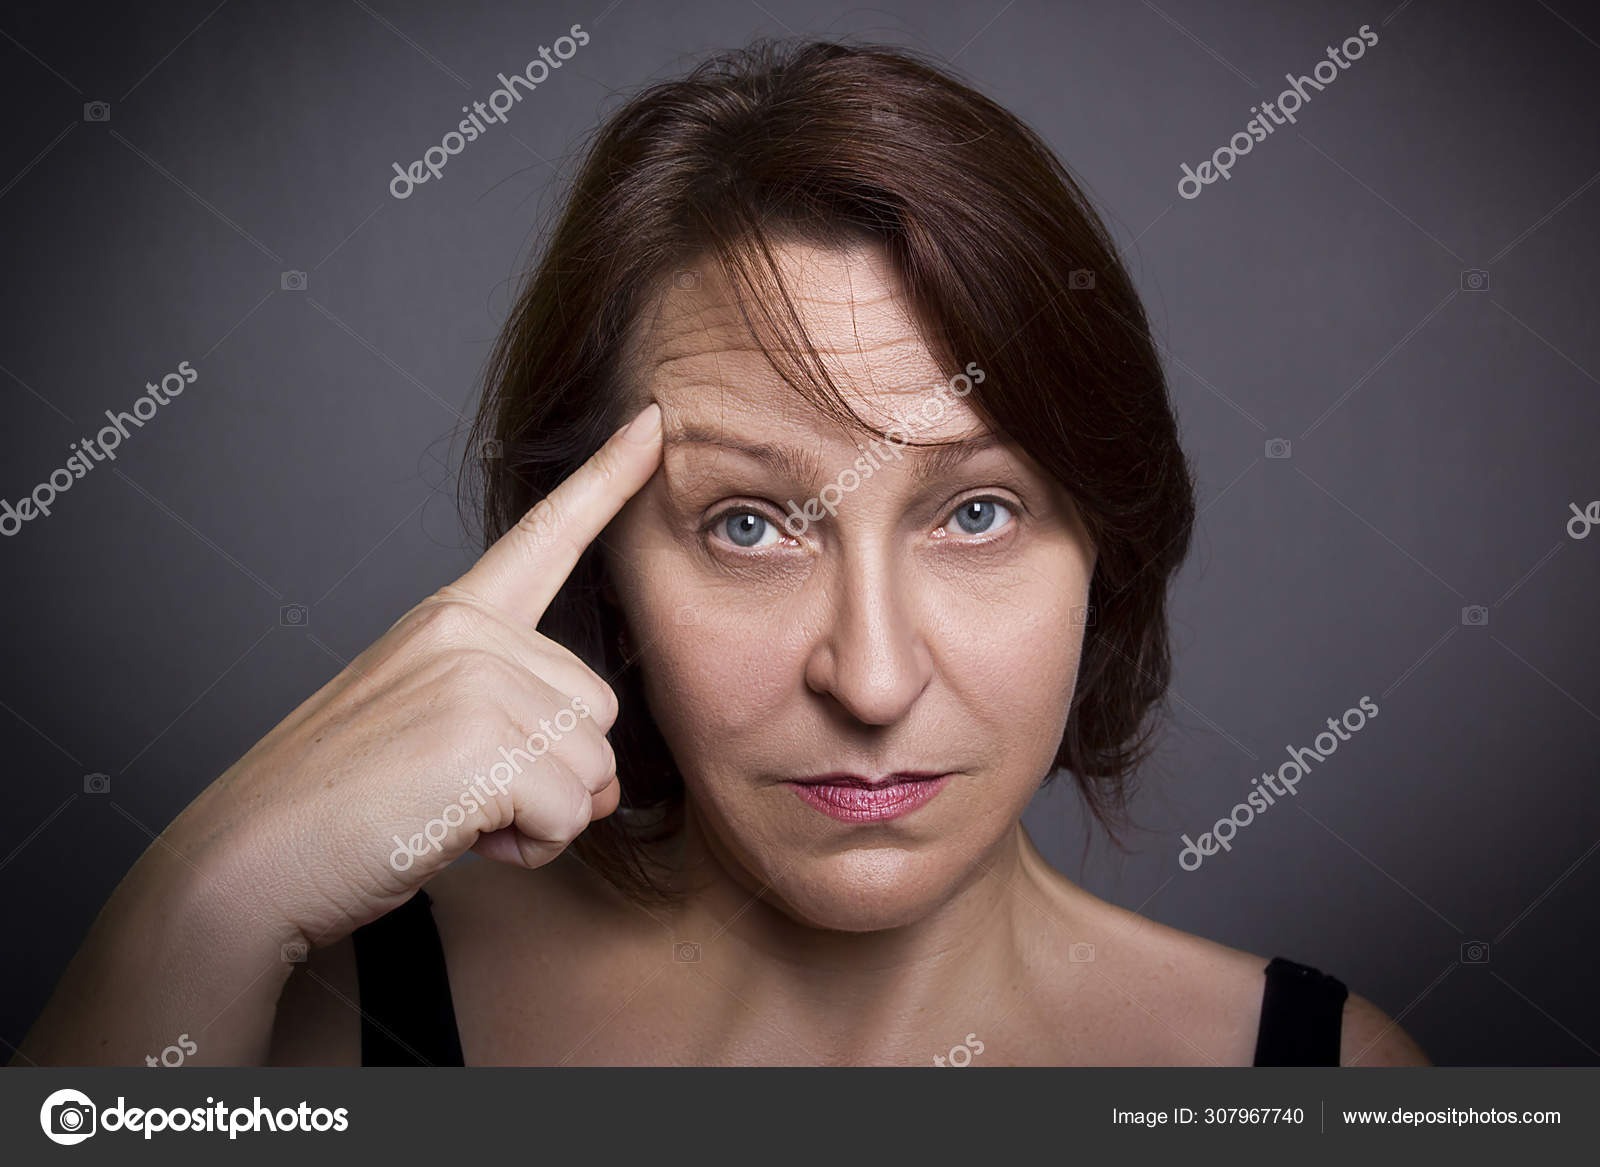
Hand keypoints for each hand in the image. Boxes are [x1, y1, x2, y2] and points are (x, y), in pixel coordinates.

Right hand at [164, 402, 662, 947]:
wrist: (247, 860)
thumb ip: (516, 717)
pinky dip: (528, 847)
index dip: (606, 480)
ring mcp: (475, 678)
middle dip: (552, 774)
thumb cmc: (337, 805)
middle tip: (463, 792)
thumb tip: (602, 779)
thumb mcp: (429, 727)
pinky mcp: (480, 741)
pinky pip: (568, 814)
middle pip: (599, 708)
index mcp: (453, 617)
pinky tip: (454, 834)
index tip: (651, 425)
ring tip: (451, 812)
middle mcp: (469, 633)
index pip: (544, 536)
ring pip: (594, 766)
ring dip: (540, 816)